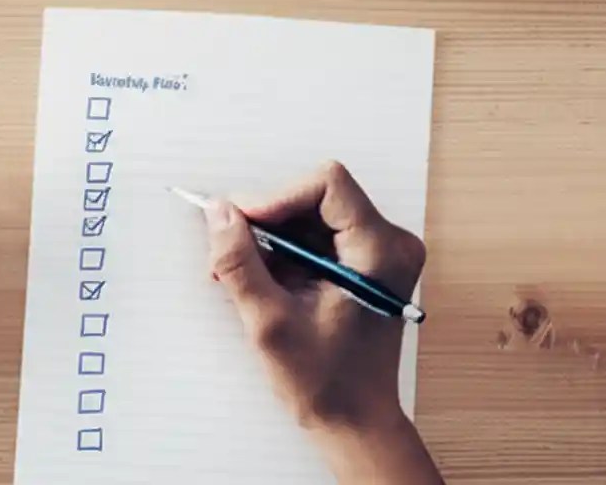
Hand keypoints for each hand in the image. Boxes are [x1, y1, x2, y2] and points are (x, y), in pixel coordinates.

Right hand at [203, 163, 437, 483]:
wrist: (355, 419)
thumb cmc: (327, 383)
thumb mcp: (269, 322)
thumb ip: (240, 263)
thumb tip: (218, 213)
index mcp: (380, 252)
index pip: (326, 185)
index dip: (275, 198)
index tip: (240, 225)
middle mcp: (387, 243)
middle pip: (312, 197)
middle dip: (263, 222)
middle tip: (227, 255)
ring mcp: (376, 251)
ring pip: (306, 214)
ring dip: (266, 239)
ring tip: (237, 274)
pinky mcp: (360, 261)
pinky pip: (311, 234)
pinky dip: (279, 251)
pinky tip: (258, 280)